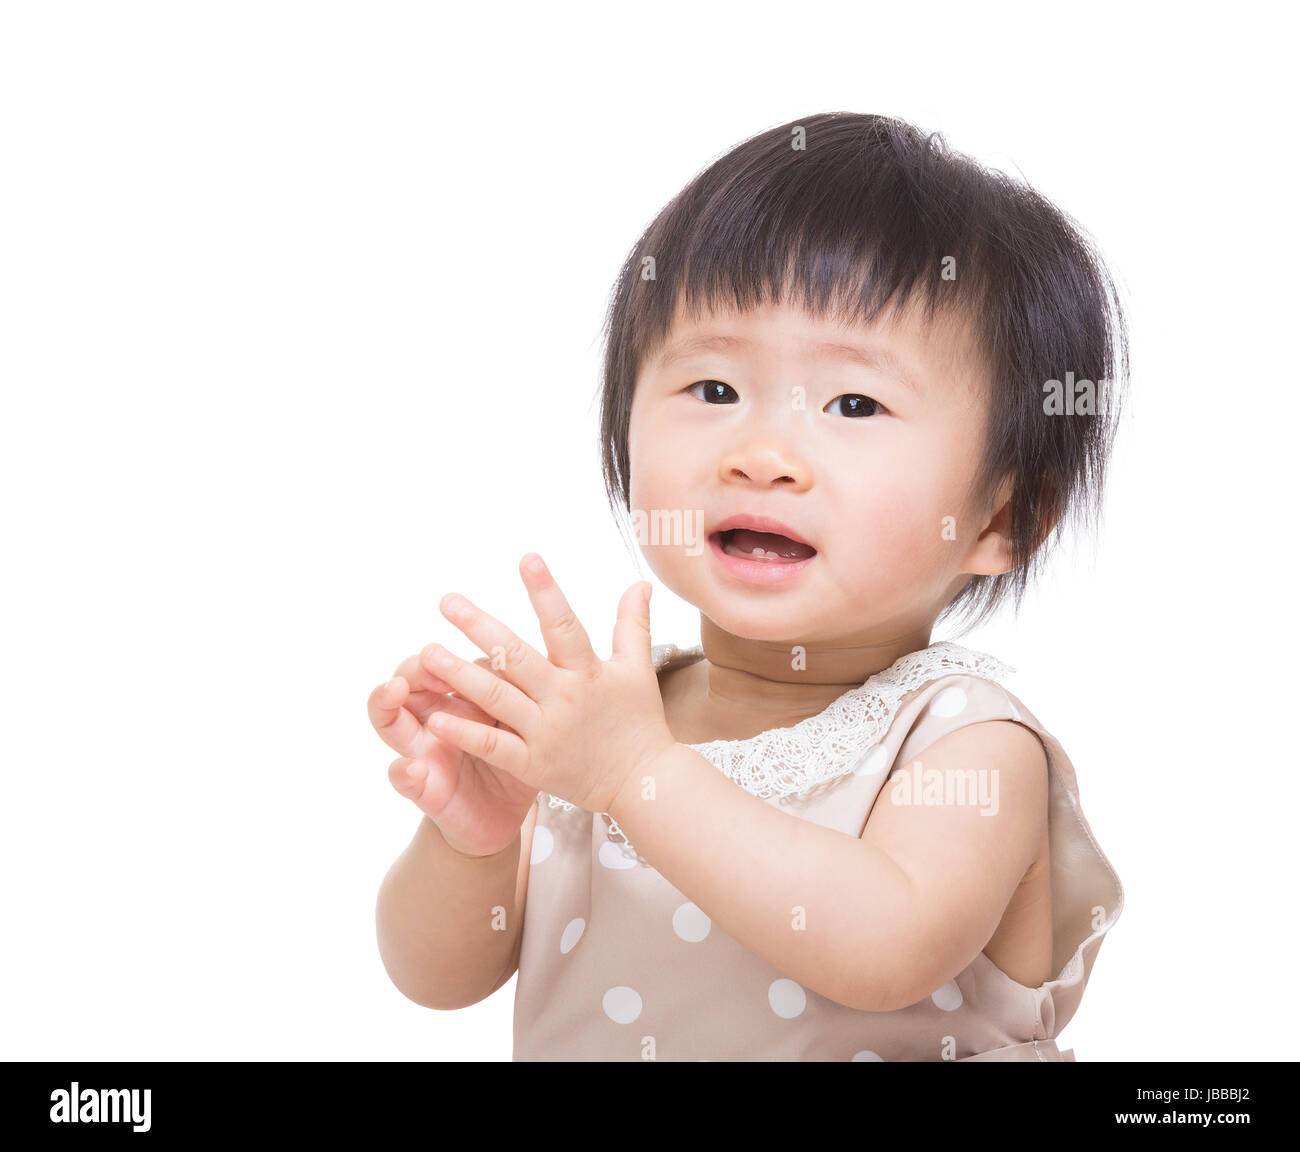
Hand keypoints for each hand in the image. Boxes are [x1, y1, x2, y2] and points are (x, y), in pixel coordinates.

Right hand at [368, 645, 540, 857]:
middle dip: (413, 667)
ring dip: (386, 703)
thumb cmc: (512, 757)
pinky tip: (414, 767)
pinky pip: (403, 779)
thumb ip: (511, 691)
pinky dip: (403, 772)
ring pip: (389, 722)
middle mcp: (430, 721)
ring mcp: (422, 753)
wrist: (505, 814)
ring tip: (394, 690)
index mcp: (455, 700)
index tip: (462, 649)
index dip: (446, 653)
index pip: (438, 666)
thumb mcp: (516, 720)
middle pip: (405, 684)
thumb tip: (512, 656)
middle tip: (429, 656)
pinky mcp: (424, 790)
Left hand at [425, 553, 677, 813]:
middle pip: (516, 658)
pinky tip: (436, 717)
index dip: (546, 591)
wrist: (642, 784)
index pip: (563, 625)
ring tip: (428, 652)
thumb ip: (633, 624)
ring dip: (460, 674)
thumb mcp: (637, 669)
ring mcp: (546, 733)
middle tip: (448, 601)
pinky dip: (465, 732)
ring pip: (497, 698)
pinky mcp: (533, 764)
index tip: (528, 558)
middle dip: (480, 627)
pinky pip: (494, 746)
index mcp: (588, 673)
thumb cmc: (639, 722)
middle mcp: (564, 699)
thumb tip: (639, 583)